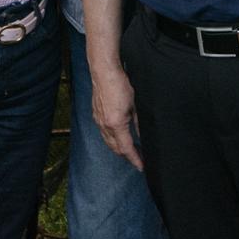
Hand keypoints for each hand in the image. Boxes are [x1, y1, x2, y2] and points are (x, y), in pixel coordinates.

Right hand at [90, 53, 141, 170]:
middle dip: (127, 156)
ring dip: (119, 149)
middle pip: (116, 148)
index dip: (135, 159)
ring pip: (109, 142)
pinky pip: (104, 133)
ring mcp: (98, 121)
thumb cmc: (121, 84)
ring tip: (131, 151)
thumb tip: (143, 135)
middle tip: (139, 160)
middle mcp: (105, 125)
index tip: (142, 166)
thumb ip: (138, 122)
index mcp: (116, 124)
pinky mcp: (96, 115)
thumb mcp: (135, 105)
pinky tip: (119, 137)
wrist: (104, 71)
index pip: (127, 148)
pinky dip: (112, 139)